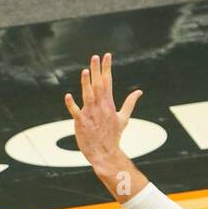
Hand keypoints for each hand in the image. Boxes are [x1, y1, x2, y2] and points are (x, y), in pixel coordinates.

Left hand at [64, 53, 142, 173]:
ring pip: (88, 96)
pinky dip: (71, 105)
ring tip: (85, 71)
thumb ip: (130, 103)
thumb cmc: (113, 136)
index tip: (106, 55)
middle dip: (97, 70)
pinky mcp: (81, 123)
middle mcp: (100, 107)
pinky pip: (76, 112)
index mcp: (109, 103)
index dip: (107, 68)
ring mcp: (91, 114)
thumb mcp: (124, 118)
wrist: (106, 153)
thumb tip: (139, 91)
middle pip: (98, 85)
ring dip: (86, 84)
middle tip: (95, 56)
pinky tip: (67, 96)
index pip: (108, 81)